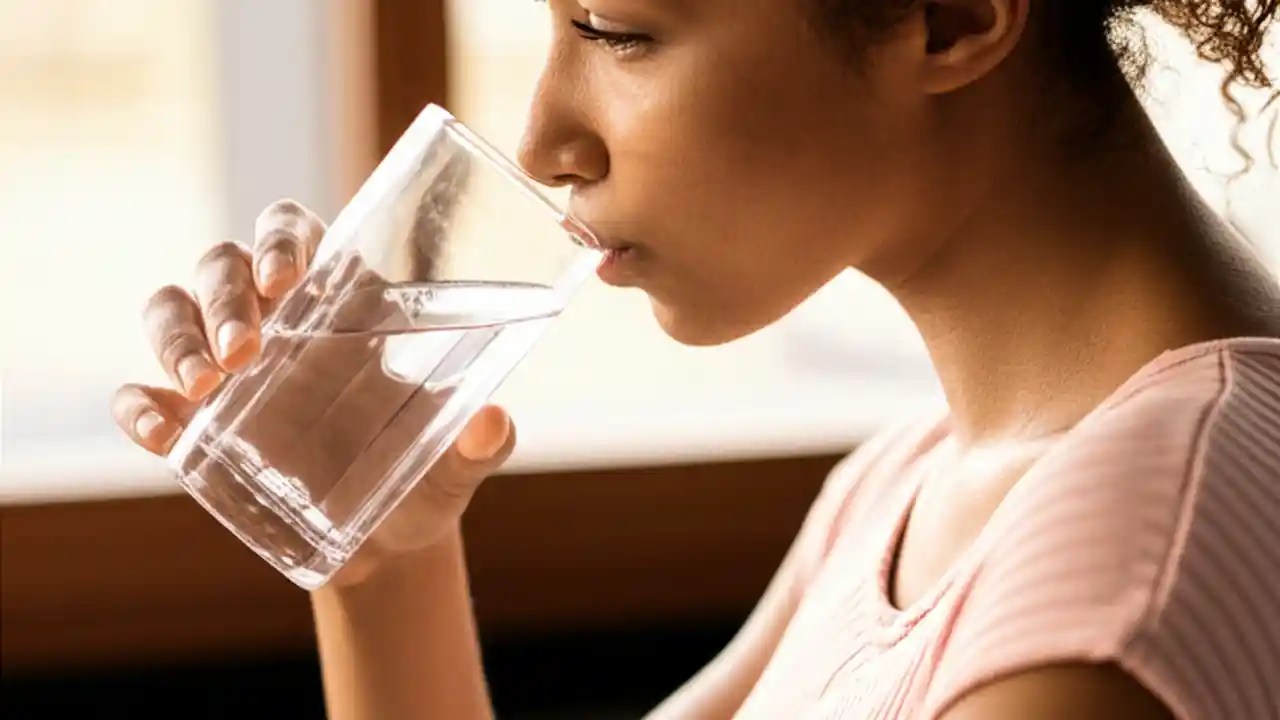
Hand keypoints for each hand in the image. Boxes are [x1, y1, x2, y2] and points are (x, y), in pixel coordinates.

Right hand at [110, 199, 515, 587]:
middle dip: (226, 296)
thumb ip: (478, 443)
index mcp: (338, 303)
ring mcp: (226, 370)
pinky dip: (140, 406)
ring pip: (172, 310)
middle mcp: (274, 322)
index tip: (289, 274)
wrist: (389, 546)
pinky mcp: (193, 425)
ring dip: (179, 338)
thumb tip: (495, 423)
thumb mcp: (456, 461)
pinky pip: (144, 394)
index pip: (294, 233)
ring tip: (207, 386)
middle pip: (224, 266)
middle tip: (248, 348)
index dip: (281, 237)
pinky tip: (160, 433)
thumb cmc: (425, 476)